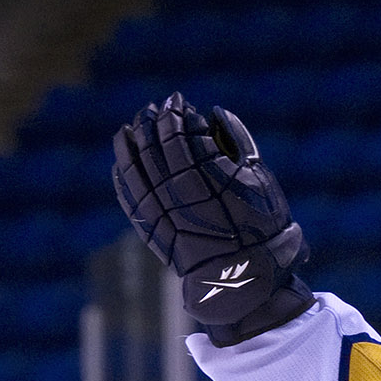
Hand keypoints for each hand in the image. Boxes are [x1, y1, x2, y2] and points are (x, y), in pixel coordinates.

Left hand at [113, 93, 314, 344]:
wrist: (245, 276)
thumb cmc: (261, 225)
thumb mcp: (259, 178)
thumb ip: (238, 141)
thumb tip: (215, 113)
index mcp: (207, 176)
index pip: (181, 136)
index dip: (177, 116)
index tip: (179, 103)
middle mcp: (179, 192)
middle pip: (156, 148)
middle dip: (153, 124)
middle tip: (153, 109)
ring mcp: (162, 213)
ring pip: (135, 170)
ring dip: (130, 146)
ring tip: (129, 129)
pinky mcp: (152, 231)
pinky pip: (129, 198)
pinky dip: (122, 178)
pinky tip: (120, 162)